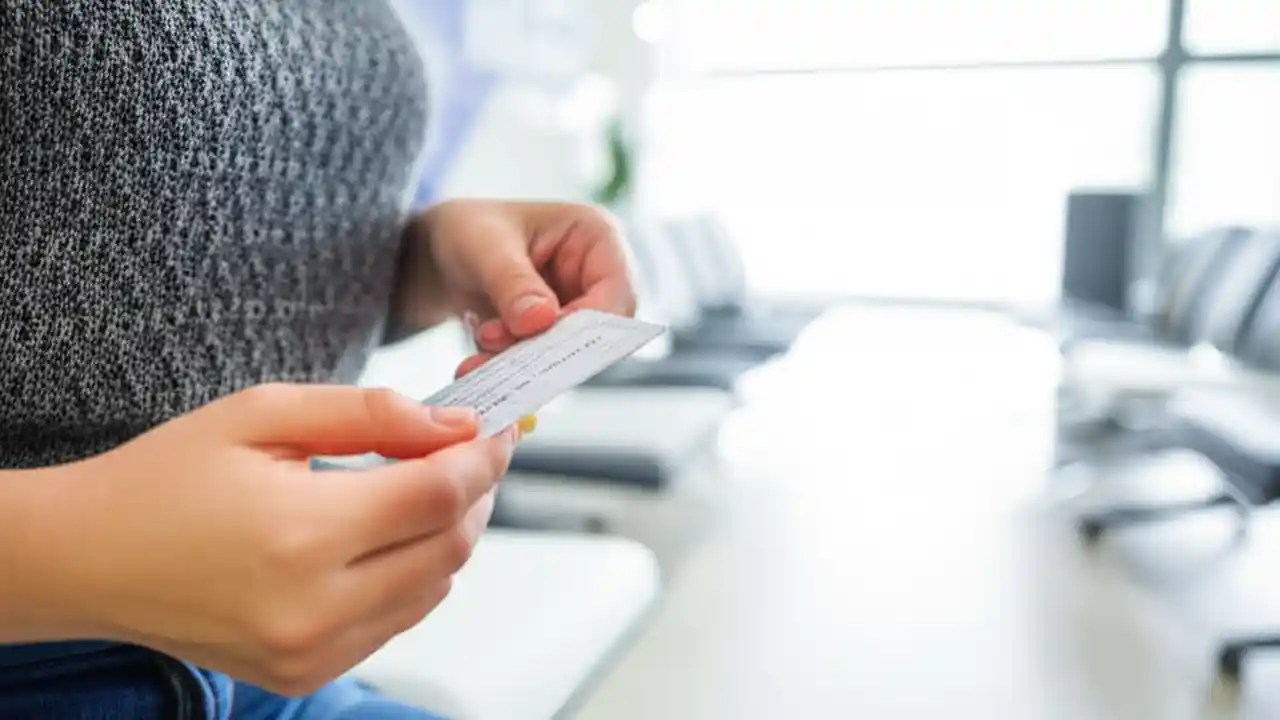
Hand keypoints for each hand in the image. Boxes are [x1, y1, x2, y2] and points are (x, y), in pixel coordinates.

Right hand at [0, 385, 514, 695]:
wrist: (90, 558)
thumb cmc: (166, 477)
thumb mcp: (262, 414)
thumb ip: (368, 414)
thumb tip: (453, 425)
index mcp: (300, 534)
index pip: (439, 496)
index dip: (482, 456)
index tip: (496, 425)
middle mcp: (313, 607)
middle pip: (451, 548)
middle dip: (477, 493)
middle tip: (473, 450)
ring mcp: (312, 651)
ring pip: (435, 588)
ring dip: (452, 534)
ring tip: (433, 484)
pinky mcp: (306, 673)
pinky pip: (398, 620)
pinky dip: (417, 574)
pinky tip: (394, 534)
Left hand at [393, 200, 637, 364]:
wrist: (437, 254)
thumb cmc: (468, 229)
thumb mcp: (484, 247)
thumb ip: (512, 283)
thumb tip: (540, 321)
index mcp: (597, 236)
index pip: (618, 292)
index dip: (589, 324)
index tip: (539, 335)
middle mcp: (594, 275)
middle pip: (598, 331)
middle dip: (547, 349)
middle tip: (501, 353)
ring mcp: (574, 308)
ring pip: (567, 355)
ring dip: (522, 364)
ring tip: (477, 360)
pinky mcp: (551, 336)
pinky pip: (542, 364)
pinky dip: (509, 367)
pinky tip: (475, 364)